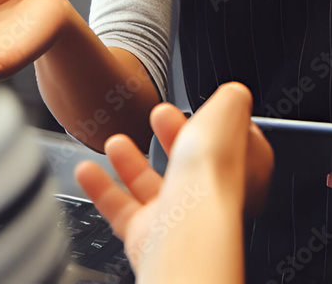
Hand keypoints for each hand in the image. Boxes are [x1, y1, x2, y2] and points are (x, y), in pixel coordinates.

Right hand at [75, 84, 273, 281]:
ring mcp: (179, 217)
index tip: (197, 106)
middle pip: (189, 160)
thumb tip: (232, 95)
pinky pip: (120, 210)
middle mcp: (213, 196)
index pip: (231, 141)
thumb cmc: (213, 169)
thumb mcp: (231, 108)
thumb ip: (231, 98)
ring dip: (130, 161)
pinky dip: (101, 189)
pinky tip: (88, 171)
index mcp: (243, 168)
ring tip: (115, 141)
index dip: (214, 120)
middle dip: (171, 134)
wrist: (185, 219)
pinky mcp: (148, 236)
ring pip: (152, 186)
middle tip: (158, 115)